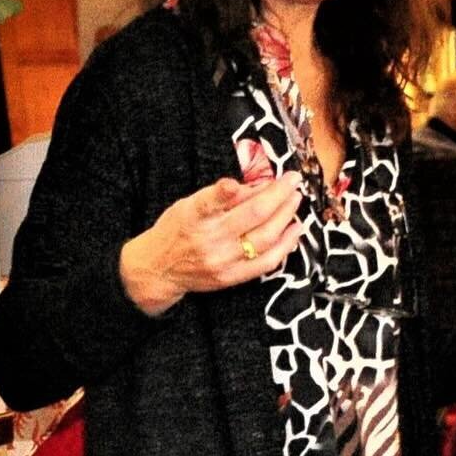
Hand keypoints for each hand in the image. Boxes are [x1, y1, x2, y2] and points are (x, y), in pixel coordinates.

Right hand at [119, 174, 303, 315]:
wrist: (159, 269)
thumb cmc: (177, 230)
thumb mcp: (189, 204)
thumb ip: (220, 196)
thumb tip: (257, 185)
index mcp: (193, 216)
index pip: (210, 201)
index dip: (229, 190)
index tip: (254, 177)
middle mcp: (209, 239)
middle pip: (253, 215)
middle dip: (279, 194)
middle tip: (293, 180)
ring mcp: (222, 261)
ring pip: (266, 237)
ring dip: (286, 216)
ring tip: (296, 200)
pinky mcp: (232, 277)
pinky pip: (267, 262)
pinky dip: (285, 245)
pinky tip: (294, 230)